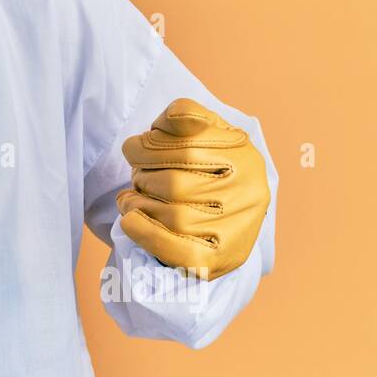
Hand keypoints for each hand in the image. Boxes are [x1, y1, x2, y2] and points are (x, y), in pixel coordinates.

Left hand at [115, 98, 270, 279]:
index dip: (152, 143)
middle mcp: (248, 192)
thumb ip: (186, 116)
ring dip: (139, 204)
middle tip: (135, 174)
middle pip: (176, 182)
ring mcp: (236, 230)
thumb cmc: (209, 167)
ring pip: (175, 216)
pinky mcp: (218, 261)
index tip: (134, 147)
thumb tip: (168, 120)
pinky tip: (129, 220)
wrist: (230, 217)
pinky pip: (178, 250)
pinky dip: (147, 234)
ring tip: (130, 198)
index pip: (189, 143)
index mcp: (244, 155)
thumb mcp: (205, 132)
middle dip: (142, 175)